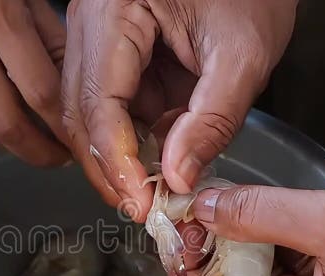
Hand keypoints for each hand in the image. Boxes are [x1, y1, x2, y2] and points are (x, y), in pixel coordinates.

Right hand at [62, 0, 296, 218]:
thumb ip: (212, 121)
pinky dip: (135, 137)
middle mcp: (89, 21)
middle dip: (112, 166)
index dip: (117, 160)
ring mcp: (97, 37)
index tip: (143, 201)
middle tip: (144, 207)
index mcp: (112, 10)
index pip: (97, 101)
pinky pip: (111, 105)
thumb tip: (177, 179)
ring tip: (157, 188)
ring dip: (122, 155)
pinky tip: (160, 157)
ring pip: (89, 114)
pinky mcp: (113, 53)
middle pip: (80, 111)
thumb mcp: (244, 55)